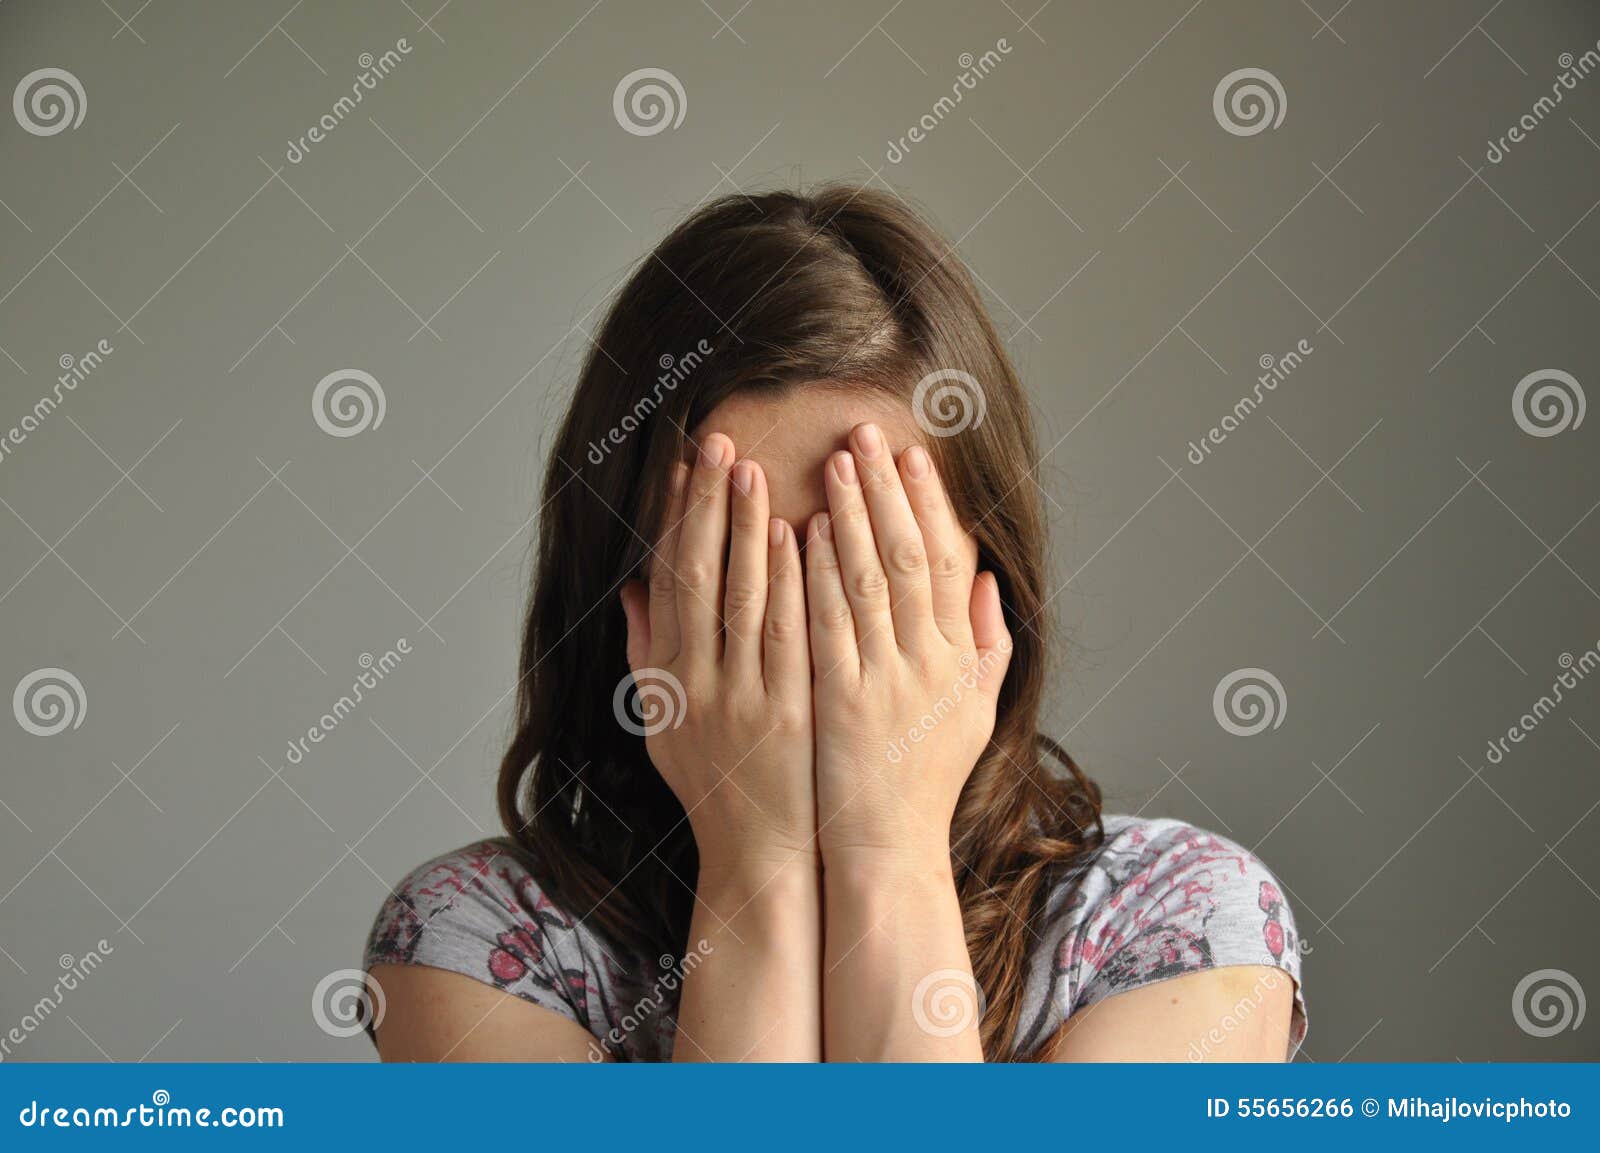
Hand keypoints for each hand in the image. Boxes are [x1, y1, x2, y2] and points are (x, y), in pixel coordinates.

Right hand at [619, 433, 815, 881]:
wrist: (760, 853)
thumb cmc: (712, 783)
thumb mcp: (661, 721)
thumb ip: (646, 651)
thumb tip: (632, 586)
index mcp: (666, 679)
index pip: (668, 580)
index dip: (674, 520)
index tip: (684, 466)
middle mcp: (698, 683)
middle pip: (699, 576)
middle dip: (708, 506)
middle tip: (719, 444)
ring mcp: (745, 697)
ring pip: (742, 596)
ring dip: (747, 529)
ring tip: (753, 471)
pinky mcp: (791, 711)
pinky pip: (788, 634)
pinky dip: (790, 581)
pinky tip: (797, 535)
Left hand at [804, 422, 1011, 872]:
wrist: (886, 851)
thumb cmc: (925, 782)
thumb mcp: (977, 713)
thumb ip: (988, 645)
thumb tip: (991, 579)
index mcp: (960, 660)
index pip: (951, 562)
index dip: (932, 504)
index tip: (913, 455)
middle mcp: (929, 663)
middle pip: (912, 557)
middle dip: (888, 490)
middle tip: (866, 433)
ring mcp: (885, 681)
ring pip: (871, 580)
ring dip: (853, 515)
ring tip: (835, 462)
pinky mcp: (839, 701)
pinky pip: (829, 625)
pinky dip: (820, 574)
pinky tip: (806, 531)